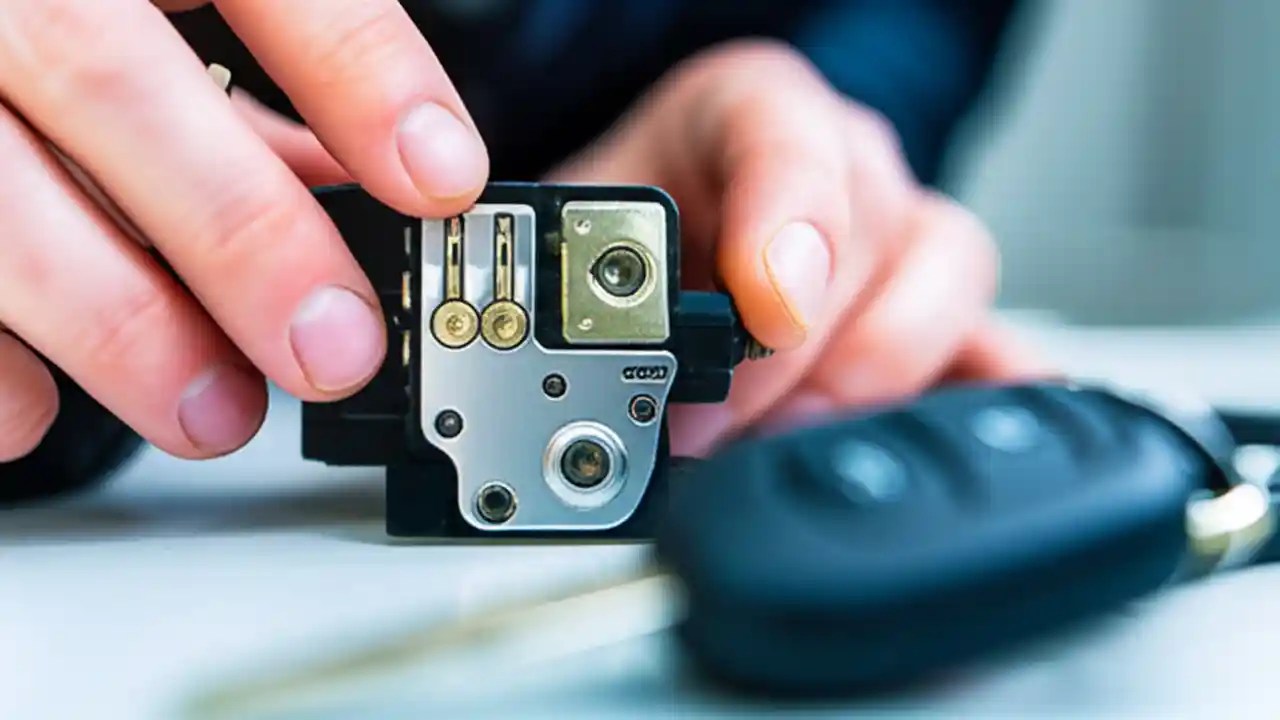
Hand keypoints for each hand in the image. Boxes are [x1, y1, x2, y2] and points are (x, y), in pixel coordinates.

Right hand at [0, 1, 487, 461]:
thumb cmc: (65, 8)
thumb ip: (259, 57)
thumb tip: (365, 163)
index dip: (357, 72)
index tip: (442, 178)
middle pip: (108, 80)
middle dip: (240, 233)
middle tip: (333, 349)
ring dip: (115, 323)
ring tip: (215, 411)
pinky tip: (37, 409)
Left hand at [547, 40, 1051, 455]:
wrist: (651, 267)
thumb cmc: (624, 240)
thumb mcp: (575, 232)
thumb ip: (559, 254)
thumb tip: (554, 313)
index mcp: (745, 110)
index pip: (787, 131)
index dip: (786, 220)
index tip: (764, 310)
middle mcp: (838, 161)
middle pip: (871, 223)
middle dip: (791, 349)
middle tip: (718, 422)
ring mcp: (899, 234)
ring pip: (948, 272)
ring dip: (869, 374)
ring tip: (789, 436)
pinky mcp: (934, 314)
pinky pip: (995, 342)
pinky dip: (980, 393)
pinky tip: (944, 434)